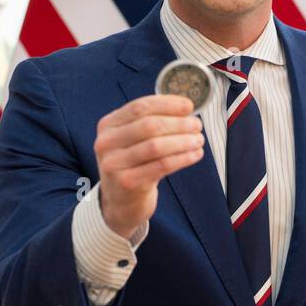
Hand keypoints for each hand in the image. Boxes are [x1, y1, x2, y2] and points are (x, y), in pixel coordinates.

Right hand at [94, 94, 203, 239]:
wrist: (121, 201)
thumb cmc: (134, 164)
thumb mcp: (134, 140)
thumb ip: (153, 122)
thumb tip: (186, 109)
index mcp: (108, 125)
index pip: (140, 107)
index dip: (167, 104)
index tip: (189, 106)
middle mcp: (106, 143)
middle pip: (149, 125)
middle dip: (179, 123)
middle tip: (197, 125)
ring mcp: (114, 164)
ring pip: (156, 146)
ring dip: (183, 141)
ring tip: (198, 140)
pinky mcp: (127, 183)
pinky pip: (161, 166)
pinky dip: (183, 158)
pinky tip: (195, 154)